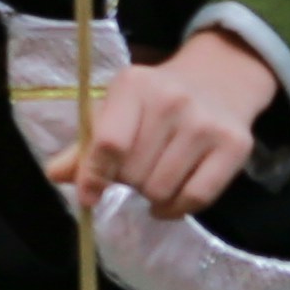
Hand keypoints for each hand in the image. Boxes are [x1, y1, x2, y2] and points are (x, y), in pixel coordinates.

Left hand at [58, 26, 273, 222]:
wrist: (218, 79)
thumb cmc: (156, 99)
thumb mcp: (118, 108)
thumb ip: (87, 143)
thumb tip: (55, 175)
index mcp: (133, 86)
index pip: (108, 142)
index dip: (94, 175)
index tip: (89, 196)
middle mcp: (171, 102)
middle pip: (135, 173)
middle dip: (127, 182)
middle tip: (132, 173)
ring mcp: (205, 124)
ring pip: (163, 189)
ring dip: (151, 197)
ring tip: (152, 180)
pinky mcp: (234, 147)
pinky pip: (197, 198)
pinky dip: (176, 210)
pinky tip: (168, 203)